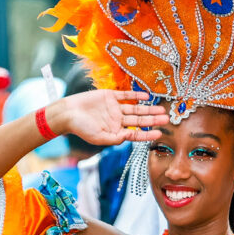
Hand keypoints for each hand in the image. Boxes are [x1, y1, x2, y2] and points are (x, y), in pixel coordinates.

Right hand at [46, 90, 169, 146]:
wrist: (67, 112)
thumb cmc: (80, 128)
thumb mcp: (98, 137)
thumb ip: (114, 138)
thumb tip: (128, 138)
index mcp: (116, 132)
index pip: (136, 134)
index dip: (148, 134)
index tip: (160, 134)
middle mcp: (117, 120)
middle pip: (139, 121)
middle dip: (153, 120)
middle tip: (167, 119)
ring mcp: (114, 108)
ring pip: (136, 109)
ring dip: (148, 109)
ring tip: (161, 109)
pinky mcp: (110, 96)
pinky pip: (126, 96)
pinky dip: (136, 95)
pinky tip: (146, 96)